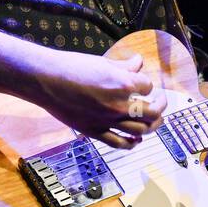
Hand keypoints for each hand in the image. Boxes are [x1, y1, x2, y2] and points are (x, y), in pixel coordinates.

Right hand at [30, 50, 166, 148]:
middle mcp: (120, 105)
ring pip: (141, 130)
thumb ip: (124, 66)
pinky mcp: (95, 132)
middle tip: (161, 102)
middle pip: (152, 111)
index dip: (146, 83)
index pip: (147, 86)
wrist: (46, 80)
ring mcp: (108, 121)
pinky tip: (137, 140)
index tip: (142, 83)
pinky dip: (132, 144)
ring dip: (152, 126)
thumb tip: (138, 62)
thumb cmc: (72, 67)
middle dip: (161, 106)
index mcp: (123, 84)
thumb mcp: (103, 62)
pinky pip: (119, 143)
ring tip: (156, 121)